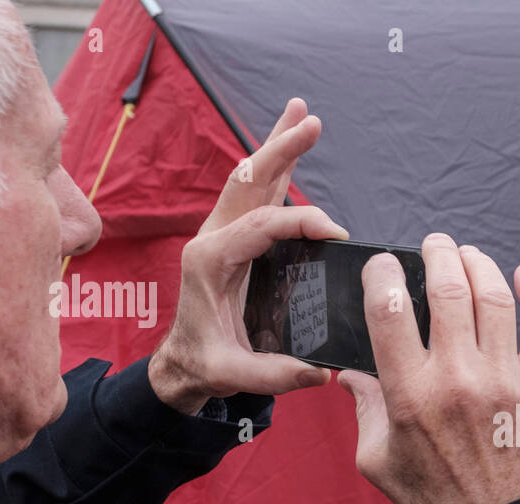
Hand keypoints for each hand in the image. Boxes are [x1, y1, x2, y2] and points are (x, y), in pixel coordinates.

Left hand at [149, 97, 347, 414]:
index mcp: (209, 261)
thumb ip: (276, 374)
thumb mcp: (236, 374)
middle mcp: (211, 237)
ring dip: (277, 147)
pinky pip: (255, 195)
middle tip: (311, 121)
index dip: (301, 223)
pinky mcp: (233, 238)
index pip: (262, 226)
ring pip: (251, 179)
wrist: (182, 362)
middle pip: (249, 181)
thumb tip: (321, 372)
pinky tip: (292, 148)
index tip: (337, 233)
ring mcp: (221, 233)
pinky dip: (275, 169)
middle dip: (281, 150)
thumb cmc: (206, 364)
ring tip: (302, 113)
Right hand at [338, 234, 519, 503]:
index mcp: (410, 394)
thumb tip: (350, 373)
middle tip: (434, 245)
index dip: (383, 274)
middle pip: (447, 288)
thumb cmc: (436, 498)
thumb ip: (364, 408)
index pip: (390, 309)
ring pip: (494, 296)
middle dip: (437, 254)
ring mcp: (504, 379)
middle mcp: (458, 378)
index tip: (384, 266)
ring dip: (479, 264)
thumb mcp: (378, 460)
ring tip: (468, 255)